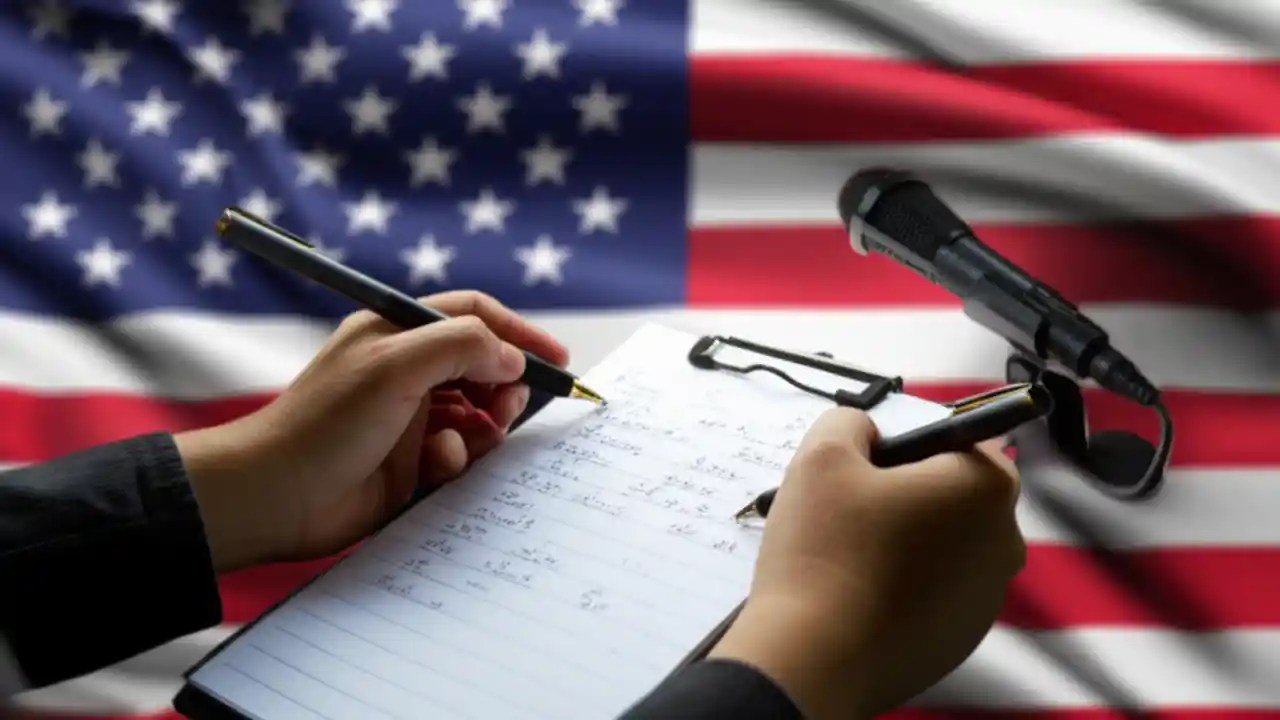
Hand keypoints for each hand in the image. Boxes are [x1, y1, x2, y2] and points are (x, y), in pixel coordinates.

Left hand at [175, 291, 568, 572]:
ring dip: (486, 423)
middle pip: (480, 365)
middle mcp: (404, 372)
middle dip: (505, 383)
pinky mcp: (408, 463)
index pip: (471, 315)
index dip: (516, 332)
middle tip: (513, 403)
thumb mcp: (396, 366)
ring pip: (475, 413)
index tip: (556, 358)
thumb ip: (462, 347)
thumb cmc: (327, 424)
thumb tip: (511, 358)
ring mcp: (407, 419)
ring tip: (483, 434)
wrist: (276, 496)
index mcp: (395, 334)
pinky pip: (457, 453)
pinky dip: (457, 456)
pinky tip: (437, 464)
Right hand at [708, 408, 1023, 719]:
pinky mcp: (962, 636)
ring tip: (848, 549)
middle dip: (906, 488)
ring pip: (943, 542)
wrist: (815, 659)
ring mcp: (987, 596)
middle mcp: (1004, 541)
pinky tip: (858, 587)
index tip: (866, 459)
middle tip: (850, 502)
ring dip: (904, 536)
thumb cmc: (825, 553)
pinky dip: (903, 581)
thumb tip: (865, 428)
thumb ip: (851, 420)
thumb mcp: (823, 456)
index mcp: (985, 487)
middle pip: (953, 491)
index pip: (957, 435)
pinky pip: (936, 588)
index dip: (906, 439)